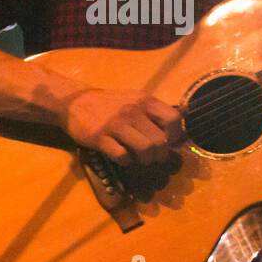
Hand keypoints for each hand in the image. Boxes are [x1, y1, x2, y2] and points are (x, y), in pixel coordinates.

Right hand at [58, 88, 183, 165]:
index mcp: (145, 101)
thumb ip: (158, 109)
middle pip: (160, 141)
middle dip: (160, 155)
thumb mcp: (136, 99)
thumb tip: (186, 114)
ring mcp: (116, 125)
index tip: (170, 142)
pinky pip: (122, 156)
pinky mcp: (100, 138)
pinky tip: (124, 158)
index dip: (176, 135)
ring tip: (141, 159)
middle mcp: (133, 111)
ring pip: (145, 150)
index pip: (173, 120)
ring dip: (146, 160)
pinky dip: (127, 162)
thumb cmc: (111, 103)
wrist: (75, 102)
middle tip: (154, 157)